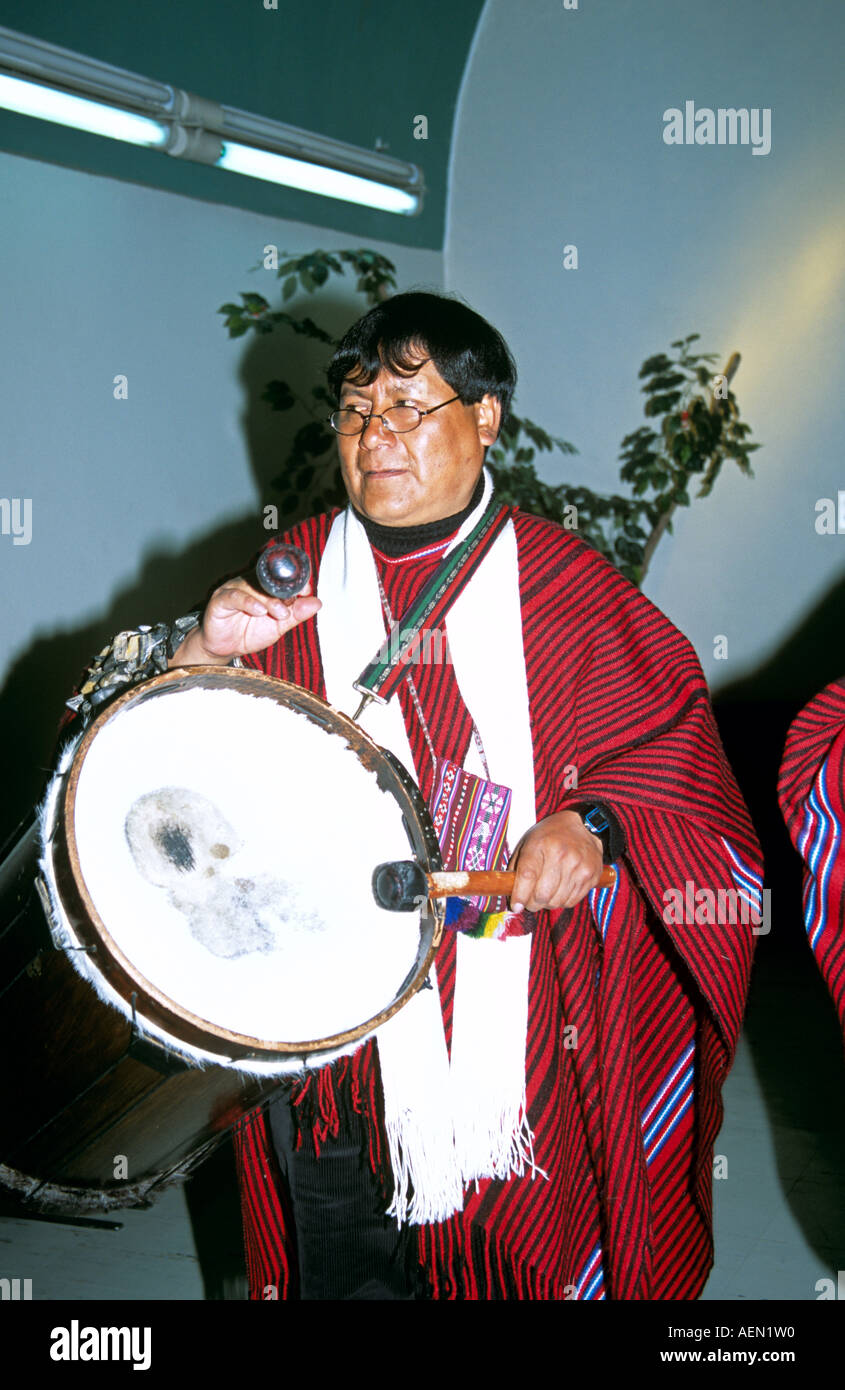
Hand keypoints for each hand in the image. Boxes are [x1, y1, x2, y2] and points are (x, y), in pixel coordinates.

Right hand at [169, 577, 320, 666]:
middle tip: (292, 607)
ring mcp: (234, 589)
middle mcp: (249, 582)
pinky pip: (234, 596)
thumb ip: (296, 614)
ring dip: (269, 601)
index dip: (295, 578)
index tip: (306, 590)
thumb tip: (317, 602)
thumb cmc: (250, 633)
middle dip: (283, 592)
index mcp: (265, 585)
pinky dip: (248, 603)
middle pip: (268, 579)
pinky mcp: (220, 600)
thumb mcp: (279, 626)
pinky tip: (259, 611)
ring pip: (253, 587)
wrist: (225, 649)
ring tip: (279, 614)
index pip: (281, 573)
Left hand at [510, 810, 604, 912]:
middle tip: (530, 901)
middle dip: (533, 903)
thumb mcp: (528, 843)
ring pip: (557, 901)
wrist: (583, 827)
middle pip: (542, 894)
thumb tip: (512, 895)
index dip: (520, 895)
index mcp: (540, 844)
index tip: (516, 906)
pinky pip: (571, 901)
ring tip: (546, 894)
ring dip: (547, 904)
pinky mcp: (590, 875)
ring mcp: (578, 866)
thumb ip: (517, 867)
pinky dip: (562, 901)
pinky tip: (560, 890)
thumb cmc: (549, 837)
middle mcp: (561, 855)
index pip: (528, 876)